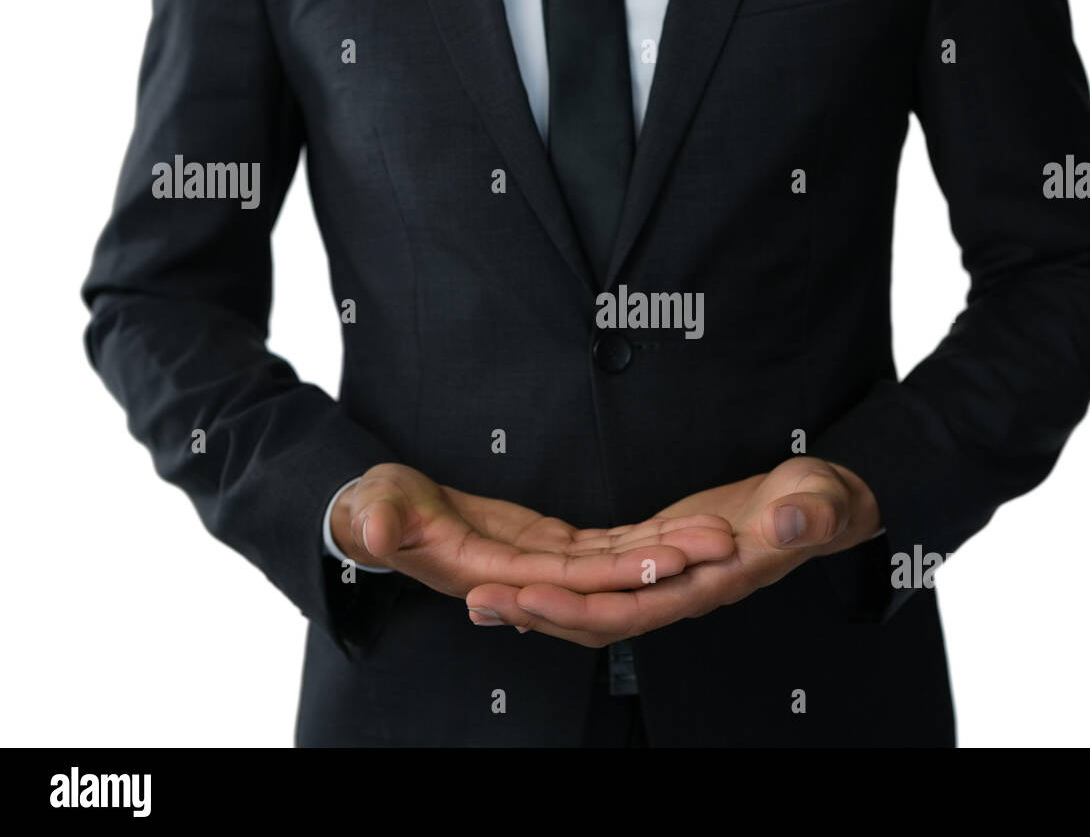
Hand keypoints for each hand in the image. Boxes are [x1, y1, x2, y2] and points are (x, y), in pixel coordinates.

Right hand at [331, 463, 735, 606]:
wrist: (377, 515)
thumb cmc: (369, 512)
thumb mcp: (368, 509)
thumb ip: (377, 520)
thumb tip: (381, 529)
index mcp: (487, 575)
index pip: (564, 580)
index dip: (616, 571)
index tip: (665, 558)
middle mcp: (527, 579)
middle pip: (609, 579)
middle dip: (665, 562)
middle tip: (721, 540)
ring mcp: (545, 565)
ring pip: (617, 563)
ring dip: (667, 549)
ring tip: (720, 530)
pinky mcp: (553, 546)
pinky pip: (609, 546)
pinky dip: (646, 537)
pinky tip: (683, 526)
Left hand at [464, 456, 879, 645]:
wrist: (823, 507)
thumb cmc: (823, 502)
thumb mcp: (821, 499)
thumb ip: (808, 516)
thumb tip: (790, 524)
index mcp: (713, 583)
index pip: (634, 609)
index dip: (578, 608)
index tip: (527, 598)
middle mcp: (681, 591)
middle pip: (597, 617)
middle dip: (537, 612)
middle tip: (476, 599)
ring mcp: (666, 578)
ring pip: (592, 602)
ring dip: (539, 600)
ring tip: (481, 594)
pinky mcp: (656, 556)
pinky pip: (600, 579)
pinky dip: (561, 581)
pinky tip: (524, 576)